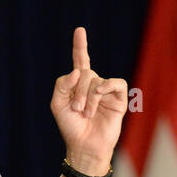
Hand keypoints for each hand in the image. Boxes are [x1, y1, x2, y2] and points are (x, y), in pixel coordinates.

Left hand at [50, 27, 126, 175]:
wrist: (84, 146)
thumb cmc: (70, 127)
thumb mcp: (58, 104)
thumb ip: (62, 85)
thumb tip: (78, 71)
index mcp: (78, 84)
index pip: (80, 60)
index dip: (80, 46)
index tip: (80, 30)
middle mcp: (93, 84)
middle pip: (85, 73)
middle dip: (78, 91)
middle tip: (77, 110)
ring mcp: (106, 91)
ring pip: (97, 81)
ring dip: (88, 98)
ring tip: (86, 113)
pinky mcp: (118, 99)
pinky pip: (115, 84)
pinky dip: (107, 86)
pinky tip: (101, 94)